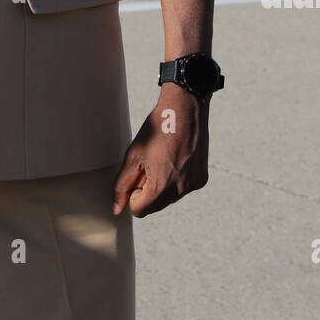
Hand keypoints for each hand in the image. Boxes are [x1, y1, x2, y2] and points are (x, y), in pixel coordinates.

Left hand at [113, 84, 208, 217]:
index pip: (140, 210)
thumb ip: (122, 185)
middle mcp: (181, 190)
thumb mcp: (133, 155)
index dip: (134, 193)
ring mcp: (193, 185)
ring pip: (169, 198)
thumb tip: (117, 209)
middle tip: (150, 164)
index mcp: (161, 186)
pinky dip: (177, 179)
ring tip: (164, 159)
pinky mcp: (202, 179)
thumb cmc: (156, 130)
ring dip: (162, 186)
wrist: (184, 109)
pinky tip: (176, 158)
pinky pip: (183, 188)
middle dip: (148, 191)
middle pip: (155, 206)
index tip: (138, 173)